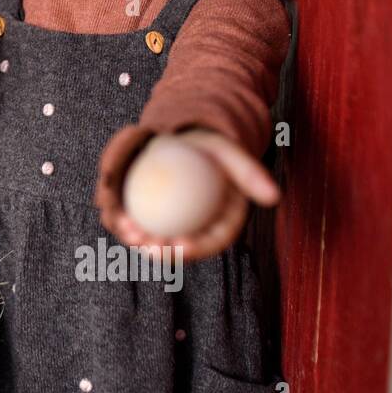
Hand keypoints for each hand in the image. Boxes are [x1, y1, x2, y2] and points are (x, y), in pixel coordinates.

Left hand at [111, 128, 280, 260]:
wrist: (182, 138)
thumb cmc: (210, 147)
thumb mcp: (230, 154)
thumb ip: (250, 174)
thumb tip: (275, 196)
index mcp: (220, 224)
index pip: (211, 243)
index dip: (197, 250)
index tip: (181, 245)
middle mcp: (195, 229)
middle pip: (179, 248)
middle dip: (163, 254)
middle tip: (149, 245)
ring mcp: (170, 224)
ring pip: (154, 239)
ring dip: (140, 241)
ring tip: (129, 231)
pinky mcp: (149, 215)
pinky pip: (138, 222)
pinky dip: (127, 222)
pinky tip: (117, 216)